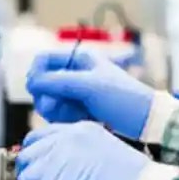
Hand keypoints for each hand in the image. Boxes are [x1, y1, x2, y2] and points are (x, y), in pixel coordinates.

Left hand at [15, 122, 149, 179]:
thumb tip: (67, 177)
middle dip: (26, 178)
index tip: (35, 171)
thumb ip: (84, 159)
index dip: (35, 157)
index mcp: (82, 131)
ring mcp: (57, 164)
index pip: (43, 137)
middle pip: (29, 157)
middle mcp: (67, 142)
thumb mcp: (110, 157)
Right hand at [26, 50, 153, 139]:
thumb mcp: (89, 86)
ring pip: (50, 100)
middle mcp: (77, 73)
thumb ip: (58, 81)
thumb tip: (31, 82)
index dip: (36, 74)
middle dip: (47, 97)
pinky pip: (61, 113)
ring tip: (74, 115)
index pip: (43, 59)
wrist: (147, 121)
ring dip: (56, 110)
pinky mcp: (81, 109)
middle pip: (43, 83)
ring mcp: (78, 92)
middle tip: (57, 108)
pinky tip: (80, 120)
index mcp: (81, 59)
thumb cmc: (124, 98)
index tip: (37, 90)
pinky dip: (65, 118)